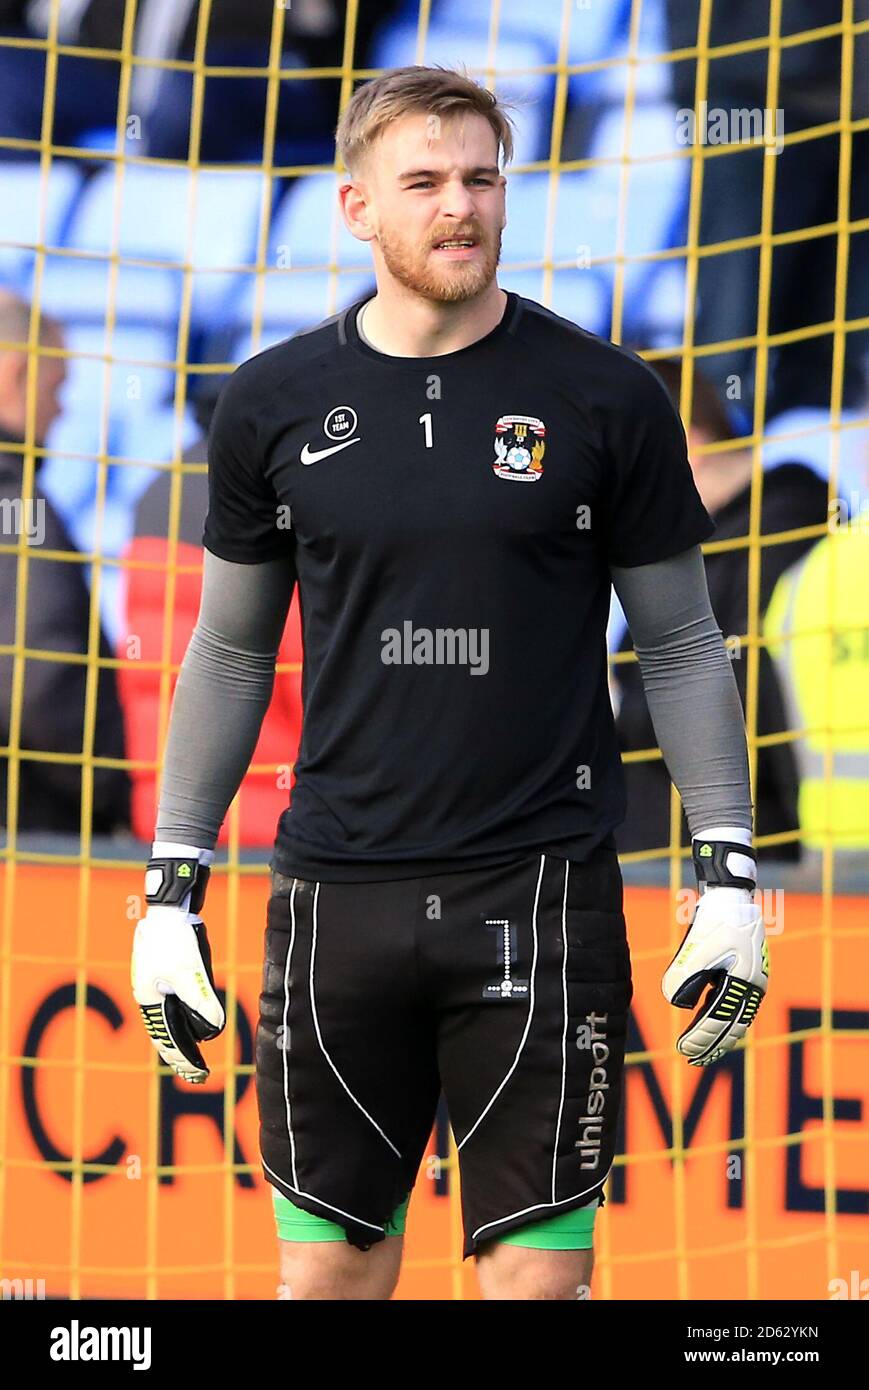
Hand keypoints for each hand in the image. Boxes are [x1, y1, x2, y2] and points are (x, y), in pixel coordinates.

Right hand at [131, 850, 224, 1082]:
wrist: (169, 907)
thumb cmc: (174, 938)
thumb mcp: (188, 971)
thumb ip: (200, 1001)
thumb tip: (214, 1027)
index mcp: (149, 999)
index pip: (166, 1039)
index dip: (183, 1059)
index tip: (199, 1075)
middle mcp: (151, 995)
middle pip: (166, 1033)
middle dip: (182, 1056)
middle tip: (199, 1076)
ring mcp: (158, 985)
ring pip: (171, 1020)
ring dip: (183, 1040)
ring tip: (196, 1059)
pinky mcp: (167, 974)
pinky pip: (175, 1005)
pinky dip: (185, 1020)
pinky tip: (197, 1027)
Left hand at [662, 885, 767, 1066]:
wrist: (733, 895)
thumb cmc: (717, 917)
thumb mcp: (698, 945)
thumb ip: (686, 973)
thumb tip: (676, 1001)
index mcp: (745, 981)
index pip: (721, 1019)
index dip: (702, 1037)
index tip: (684, 1049)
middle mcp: (753, 986)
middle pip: (732, 1025)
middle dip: (711, 1044)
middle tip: (692, 1059)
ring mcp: (751, 981)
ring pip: (735, 1017)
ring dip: (719, 1035)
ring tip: (702, 1050)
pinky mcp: (745, 974)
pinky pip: (734, 1004)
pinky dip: (721, 1018)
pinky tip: (707, 1024)